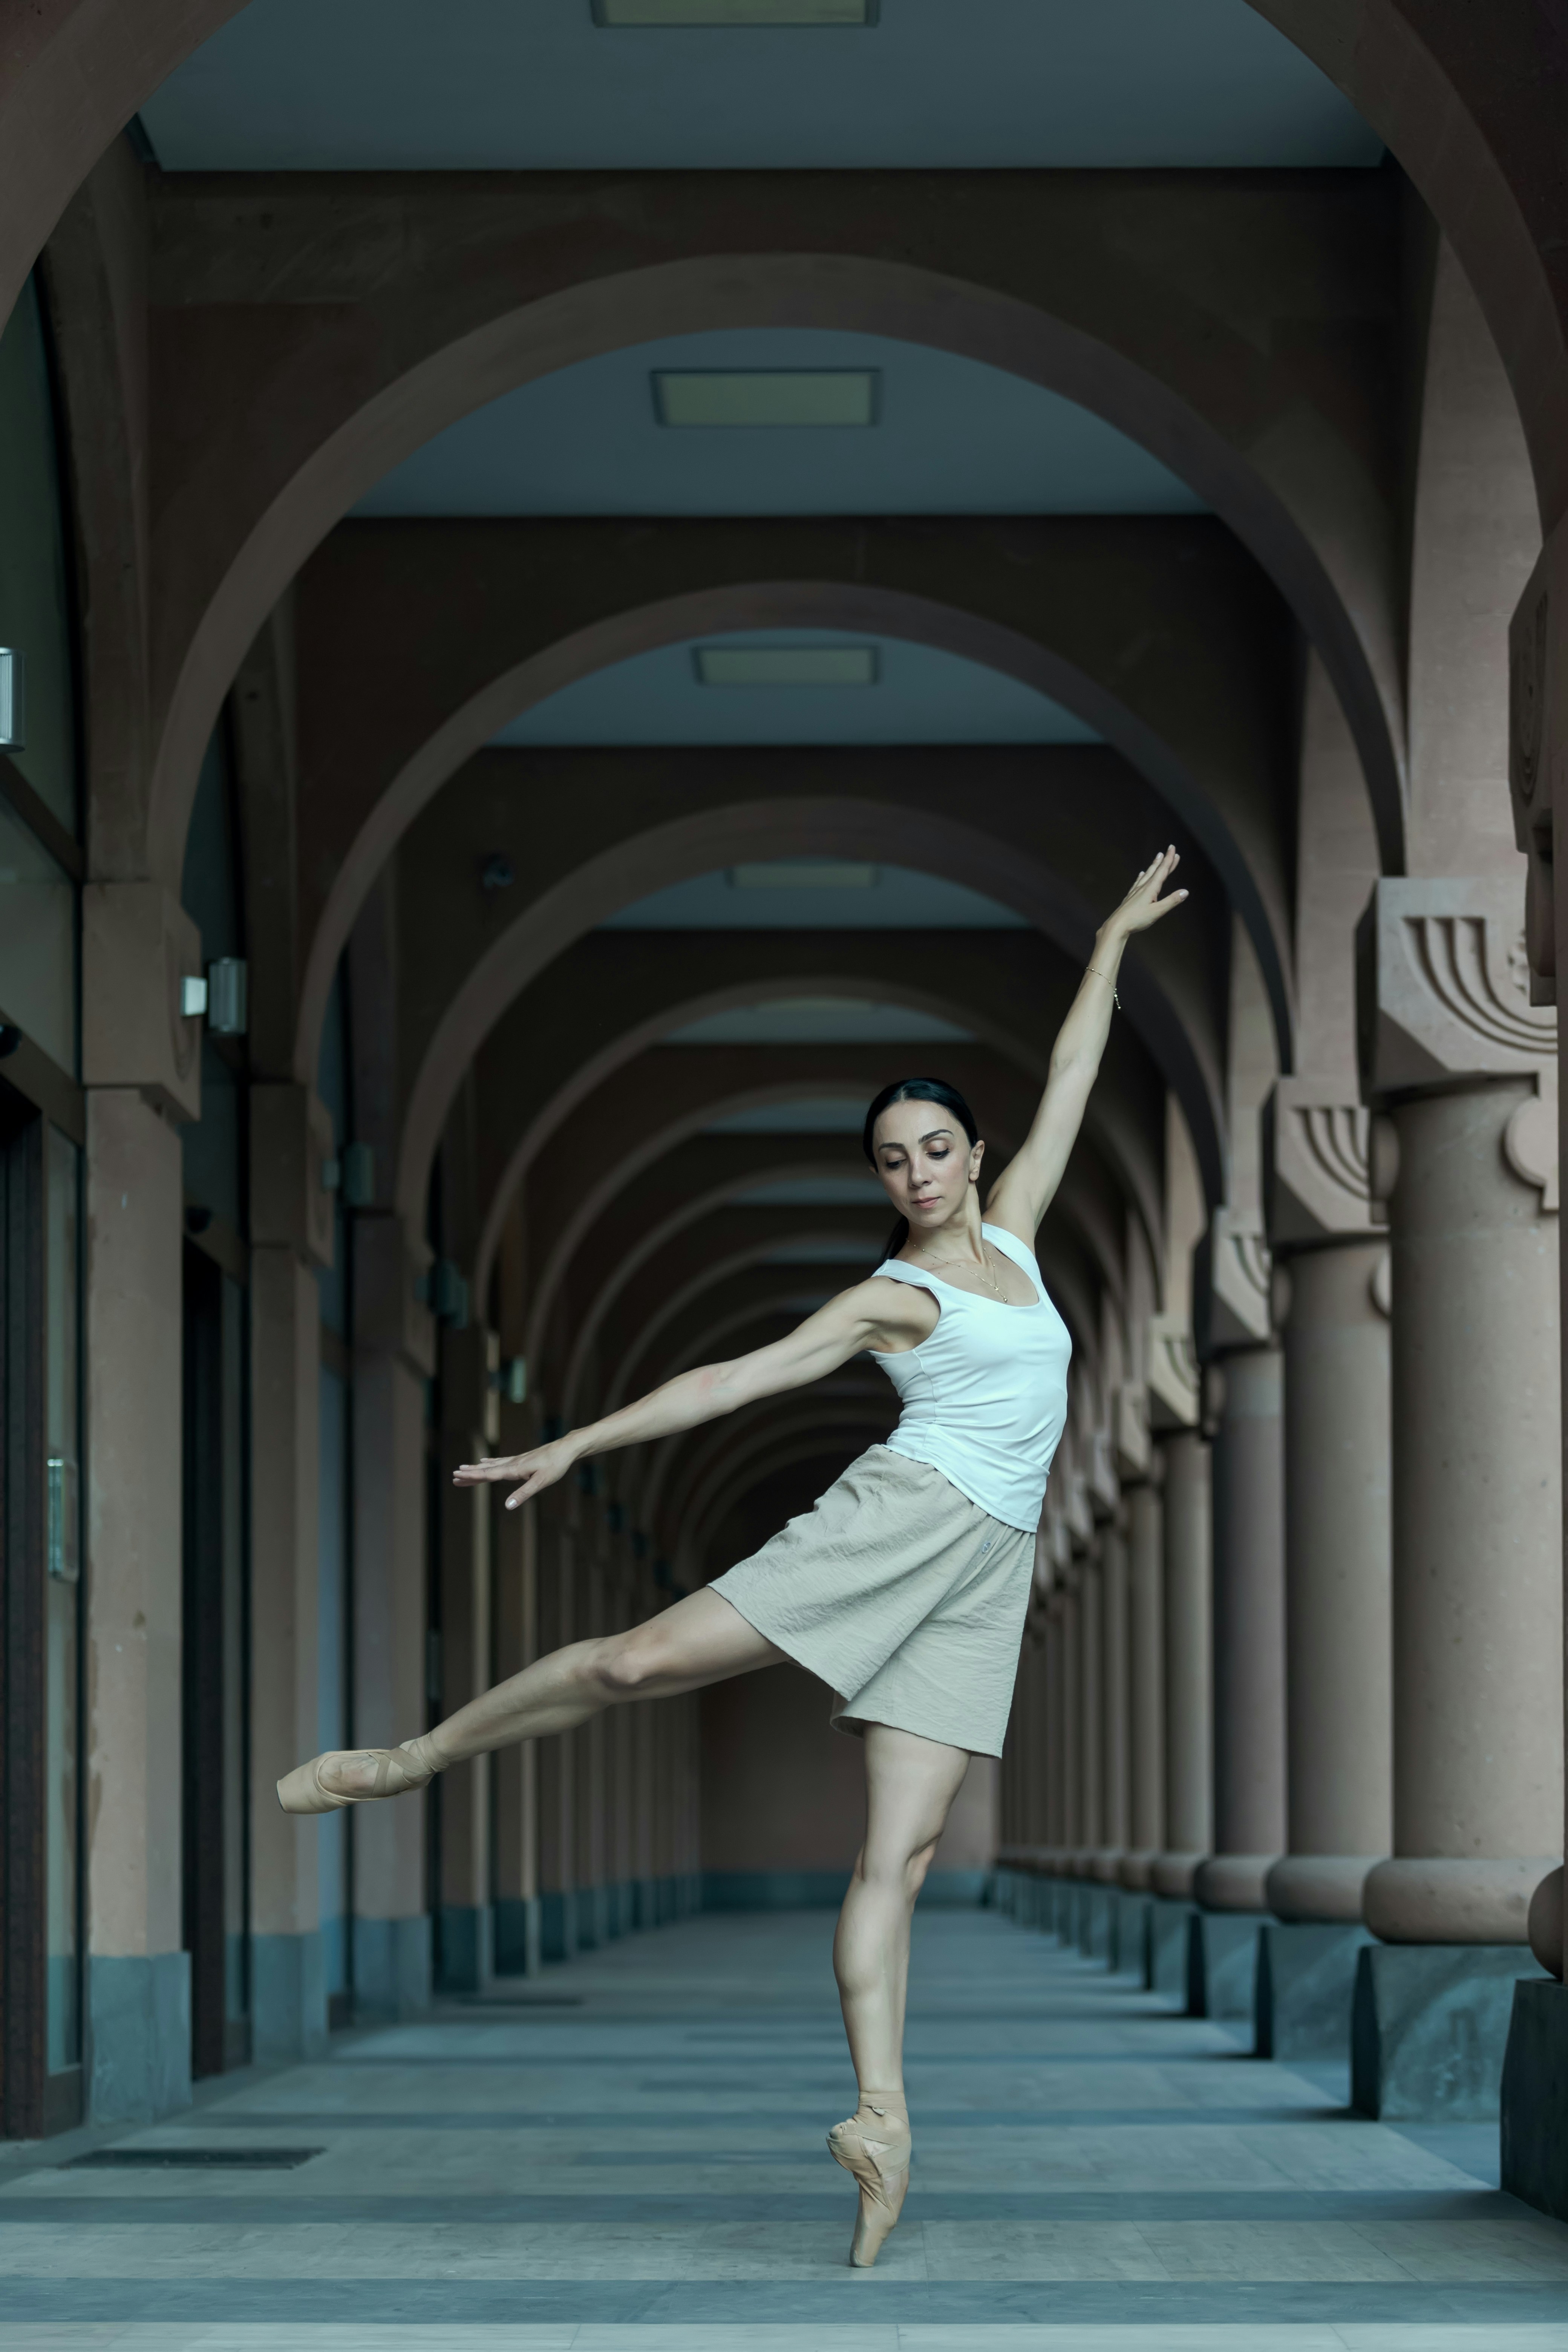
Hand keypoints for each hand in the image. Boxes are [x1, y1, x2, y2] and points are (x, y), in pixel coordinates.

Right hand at [452, 1437, 577, 1509]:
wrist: (566, 1448)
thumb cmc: (556, 1465)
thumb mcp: (541, 1482)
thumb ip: (524, 1494)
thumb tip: (507, 1506)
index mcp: (514, 1469)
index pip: (489, 1474)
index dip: (472, 1476)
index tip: (457, 1476)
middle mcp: (512, 1463)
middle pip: (486, 1469)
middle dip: (470, 1474)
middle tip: (453, 1475)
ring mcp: (517, 1460)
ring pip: (492, 1465)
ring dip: (477, 1468)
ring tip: (464, 1468)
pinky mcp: (522, 1459)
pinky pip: (500, 1462)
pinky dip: (489, 1463)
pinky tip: (485, 1461)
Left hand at [1105, 846, 1186, 937]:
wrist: (1117, 925)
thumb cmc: (1137, 919)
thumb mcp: (1157, 911)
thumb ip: (1171, 901)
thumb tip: (1185, 892)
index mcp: (1151, 888)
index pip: (1162, 871)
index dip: (1169, 859)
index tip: (1172, 848)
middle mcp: (1143, 887)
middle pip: (1155, 870)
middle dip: (1163, 860)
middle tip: (1168, 850)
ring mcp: (1135, 892)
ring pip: (1146, 875)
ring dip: (1153, 866)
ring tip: (1157, 858)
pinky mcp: (1130, 897)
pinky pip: (1138, 882)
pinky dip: (1141, 876)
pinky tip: (1140, 874)